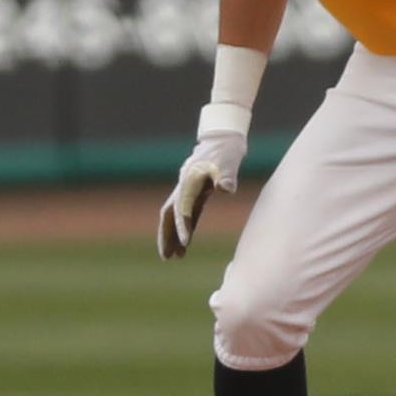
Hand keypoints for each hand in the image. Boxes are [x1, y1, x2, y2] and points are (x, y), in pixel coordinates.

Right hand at [156, 125, 247, 258]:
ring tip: (174, 257)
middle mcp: (184, 186)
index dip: (182, 226)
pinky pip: (186, 215)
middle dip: (166, 236)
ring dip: (172, 236)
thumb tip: (227, 188)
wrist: (224, 138)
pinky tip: (186, 245)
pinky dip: (185, 229)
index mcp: (189, 180)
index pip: (183, 207)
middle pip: (168, 215)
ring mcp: (188, 190)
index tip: (185, 243)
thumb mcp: (229, 161)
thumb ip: (226, 175)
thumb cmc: (227, 150)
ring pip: (175, 217)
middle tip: (166, 257)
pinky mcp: (196, 193)